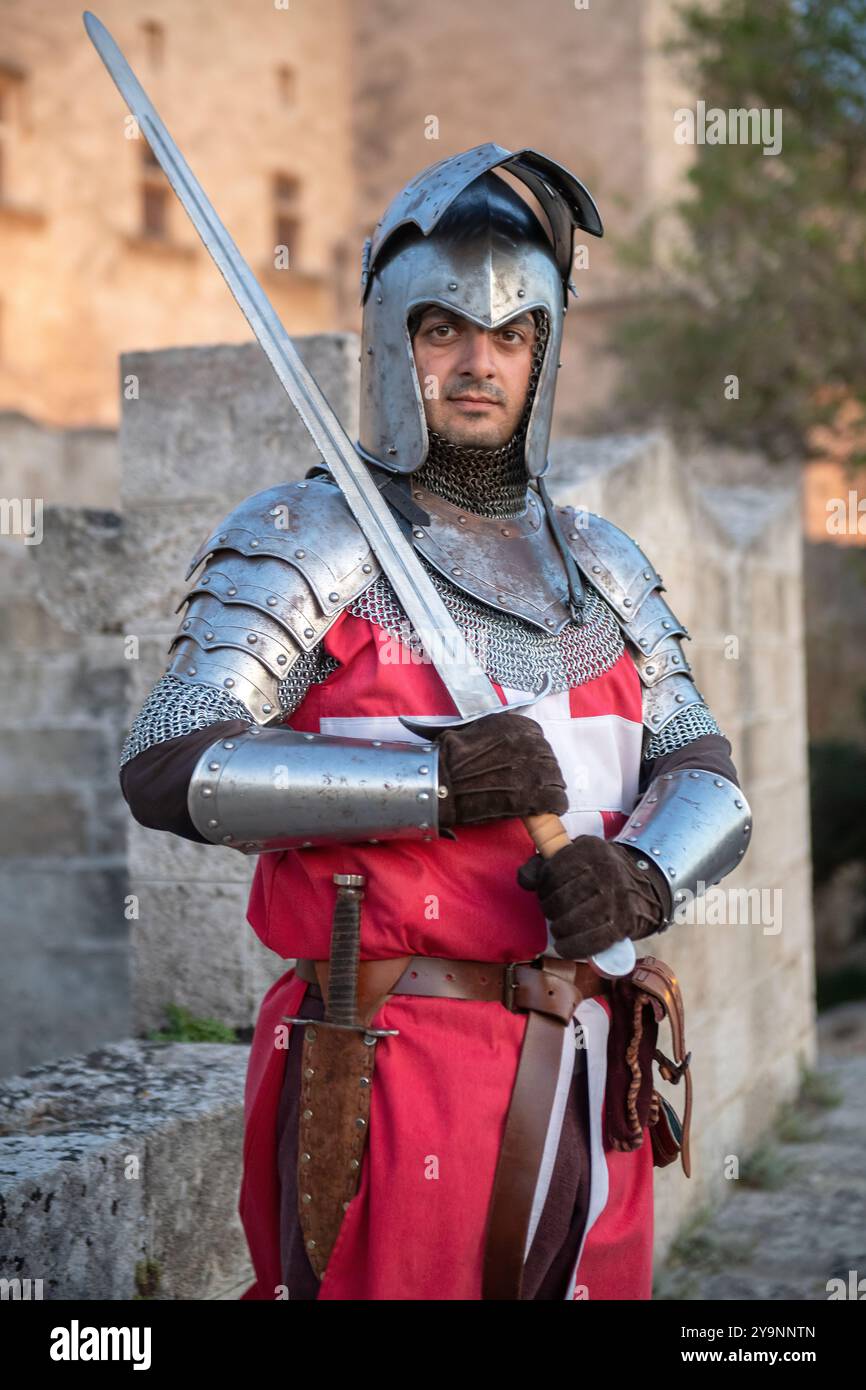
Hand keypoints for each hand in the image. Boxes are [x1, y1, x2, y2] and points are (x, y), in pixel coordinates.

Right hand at [437, 711, 567, 828]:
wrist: (444, 782)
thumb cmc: (454, 757)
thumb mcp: (478, 730)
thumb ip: (500, 733)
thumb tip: (509, 741)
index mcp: (516, 726)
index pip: (539, 737)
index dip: (534, 752)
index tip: (528, 762)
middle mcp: (530, 744)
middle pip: (549, 758)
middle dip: (543, 770)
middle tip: (534, 782)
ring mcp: (534, 769)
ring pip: (556, 778)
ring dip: (551, 787)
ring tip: (543, 796)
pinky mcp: (535, 795)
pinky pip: (557, 799)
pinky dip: (555, 805)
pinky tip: (549, 808)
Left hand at [517, 834, 670, 957]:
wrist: (644, 889)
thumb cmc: (599, 872)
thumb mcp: (575, 856)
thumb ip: (543, 864)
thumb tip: (524, 881)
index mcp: (592, 848)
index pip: (553, 870)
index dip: (543, 884)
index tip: (545, 890)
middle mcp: (606, 871)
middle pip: (561, 898)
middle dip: (550, 908)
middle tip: (553, 911)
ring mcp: (617, 898)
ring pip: (572, 920)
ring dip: (559, 928)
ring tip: (559, 927)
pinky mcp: (624, 924)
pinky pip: (591, 941)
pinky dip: (572, 947)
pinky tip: (563, 946)